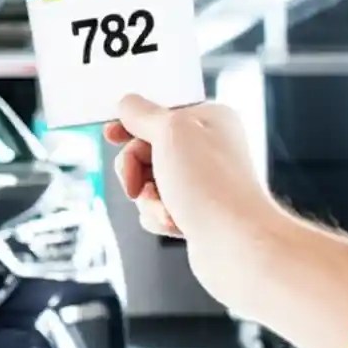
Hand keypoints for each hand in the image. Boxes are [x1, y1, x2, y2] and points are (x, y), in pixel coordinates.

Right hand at [104, 95, 283, 307]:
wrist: (236, 244)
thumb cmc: (211, 185)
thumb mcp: (170, 132)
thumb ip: (143, 114)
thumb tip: (128, 104)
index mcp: (209, 120)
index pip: (159, 112)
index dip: (131, 123)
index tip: (112, 135)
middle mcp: (209, 149)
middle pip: (146, 150)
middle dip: (136, 169)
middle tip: (136, 184)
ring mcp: (202, 183)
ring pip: (148, 183)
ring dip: (147, 198)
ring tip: (167, 209)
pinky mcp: (196, 213)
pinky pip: (157, 209)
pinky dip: (158, 217)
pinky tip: (175, 223)